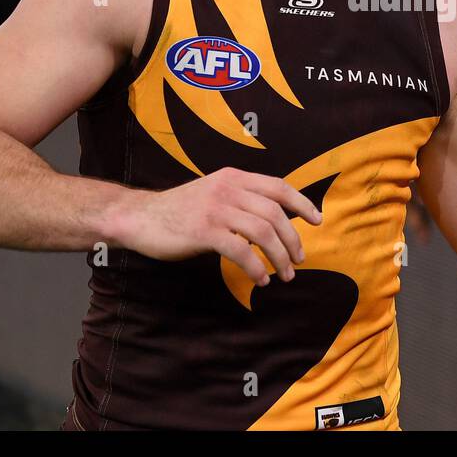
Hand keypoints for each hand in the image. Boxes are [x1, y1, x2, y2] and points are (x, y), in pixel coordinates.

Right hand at [110, 167, 322, 282]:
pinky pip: (241, 251)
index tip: (317, 220)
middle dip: (293, 240)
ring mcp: (216, 209)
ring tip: (284, 275)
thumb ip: (240, 198)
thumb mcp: (214, 193)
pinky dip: (256, 268)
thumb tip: (273, 218)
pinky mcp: (204, 231)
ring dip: (279, 258)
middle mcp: (228, 188)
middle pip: (275, 213)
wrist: (140, 217)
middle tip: (298, 261)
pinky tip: (260, 280)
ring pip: (263, 232)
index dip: (302, 203)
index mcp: (233, 177)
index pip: (278, 186)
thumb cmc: (180, 211)